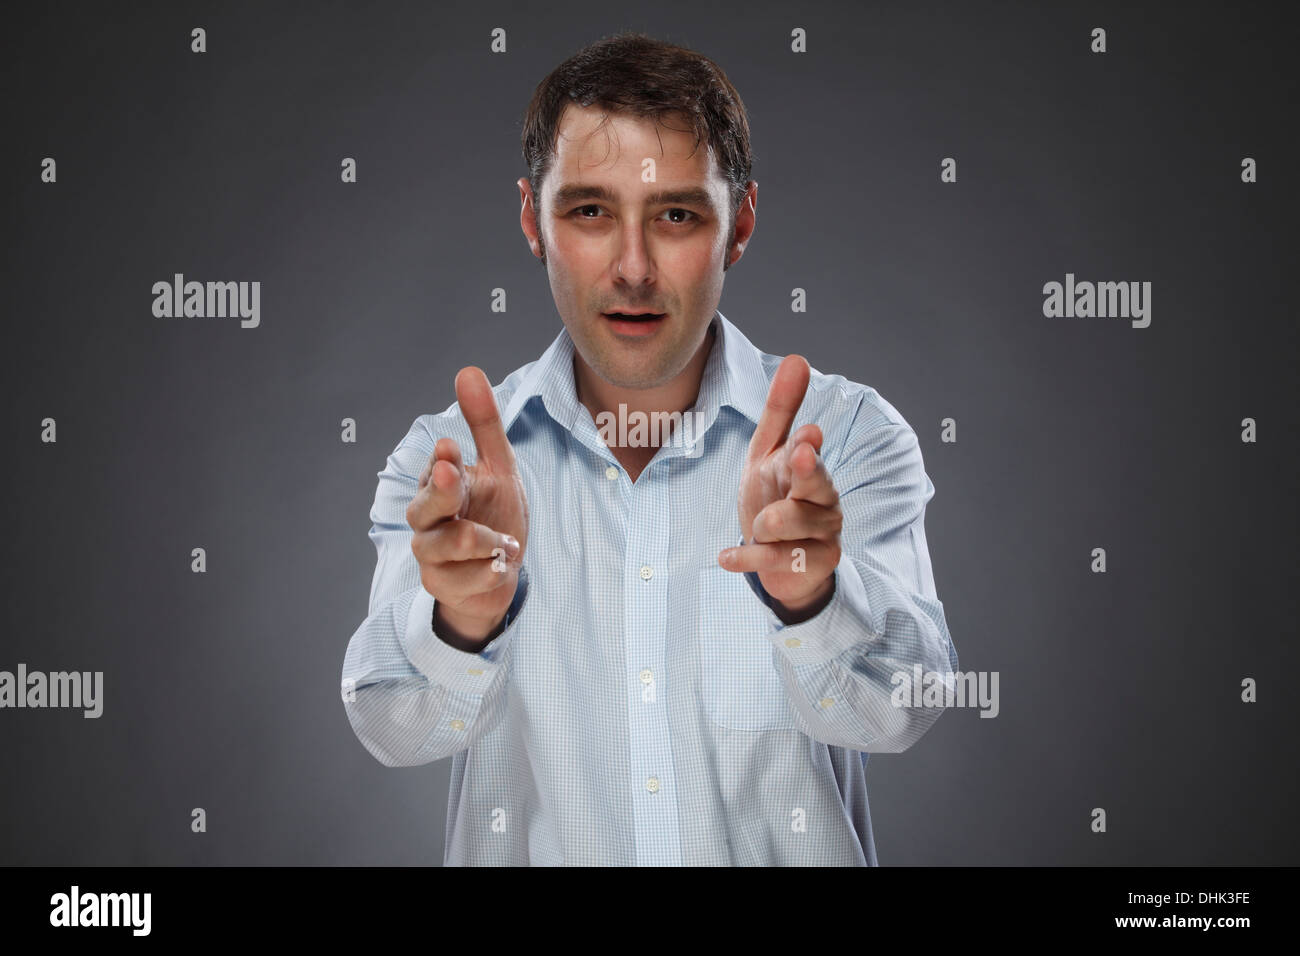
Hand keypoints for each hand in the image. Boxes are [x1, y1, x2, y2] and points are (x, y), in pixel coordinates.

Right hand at [406, 366, 529, 644]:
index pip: (436, 469)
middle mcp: (428, 518)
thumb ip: (484, 424)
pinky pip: (462, 580)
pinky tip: (502, 565)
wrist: (500, 571)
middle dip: (440, 492)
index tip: (450, 447)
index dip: (442, 460)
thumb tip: (467, 370)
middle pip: (423, 507)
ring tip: (508, 542)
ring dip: (482, 542)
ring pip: (443, 546)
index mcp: (440, 484)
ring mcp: (431, 554)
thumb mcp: (498, 466)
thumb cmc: (494, 513)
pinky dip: (487, 572)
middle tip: (454, 475)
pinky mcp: (442, 586)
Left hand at [718, 354, 841, 622]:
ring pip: (794, 522)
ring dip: (768, 523)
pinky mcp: (816, 564)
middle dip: (808, 470)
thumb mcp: (769, 455)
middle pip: (817, 483)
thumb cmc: (778, 498)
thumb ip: (781, 411)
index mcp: (809, 467)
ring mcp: (823, 532)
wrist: (789, 562)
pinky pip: (780, 559)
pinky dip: (750, 558)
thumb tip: (798, 358)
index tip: (805, 435)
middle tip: (800, 455)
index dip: (806, 444)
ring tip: (756, 524)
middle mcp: (824, 498)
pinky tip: (726, 555)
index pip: (808, 451)